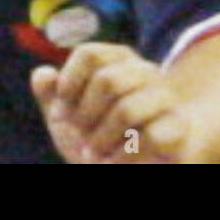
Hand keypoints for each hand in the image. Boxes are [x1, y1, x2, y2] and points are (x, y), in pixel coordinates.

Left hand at [31, 43, 195, 163]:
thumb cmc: (101, 134)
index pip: (90, 54)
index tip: (59, 113)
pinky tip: (110, 163)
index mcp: (118, 59)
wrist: (141, 165)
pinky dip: (122, 156)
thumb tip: (42, 75)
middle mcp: (144, 71)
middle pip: (108, 81)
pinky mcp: (177, 128)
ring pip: (127, 110)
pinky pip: (149, 138)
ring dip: (101, 139)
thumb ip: (52, 95)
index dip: (68, 84)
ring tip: (92, 153)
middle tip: (78, 135)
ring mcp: (165, 97)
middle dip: (84, 115)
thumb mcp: (70, 117)